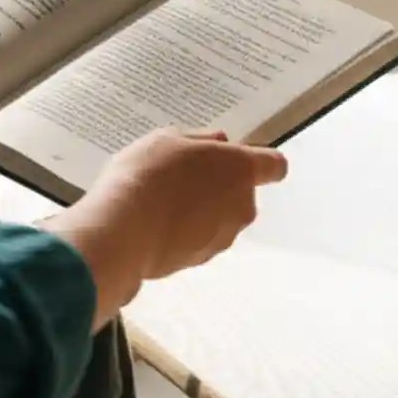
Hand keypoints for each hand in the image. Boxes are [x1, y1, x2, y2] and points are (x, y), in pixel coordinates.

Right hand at [39, 128, 287, 327]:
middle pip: (242, 194)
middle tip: (182, 176)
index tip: (242, 160)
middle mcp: (242, 206)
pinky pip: (199, 240)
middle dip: (219, 186)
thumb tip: (218, 142)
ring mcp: (224, 236)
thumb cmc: (147, 178)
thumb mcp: (167, 139)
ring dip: (200, 211)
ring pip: (220, 219)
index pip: (274, 165)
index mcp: (241, 170)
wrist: (122, 232)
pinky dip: (184, 233)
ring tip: (162, 201)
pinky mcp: (202, 259)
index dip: (261, 162)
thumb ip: (200, 139)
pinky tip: (154, 223)